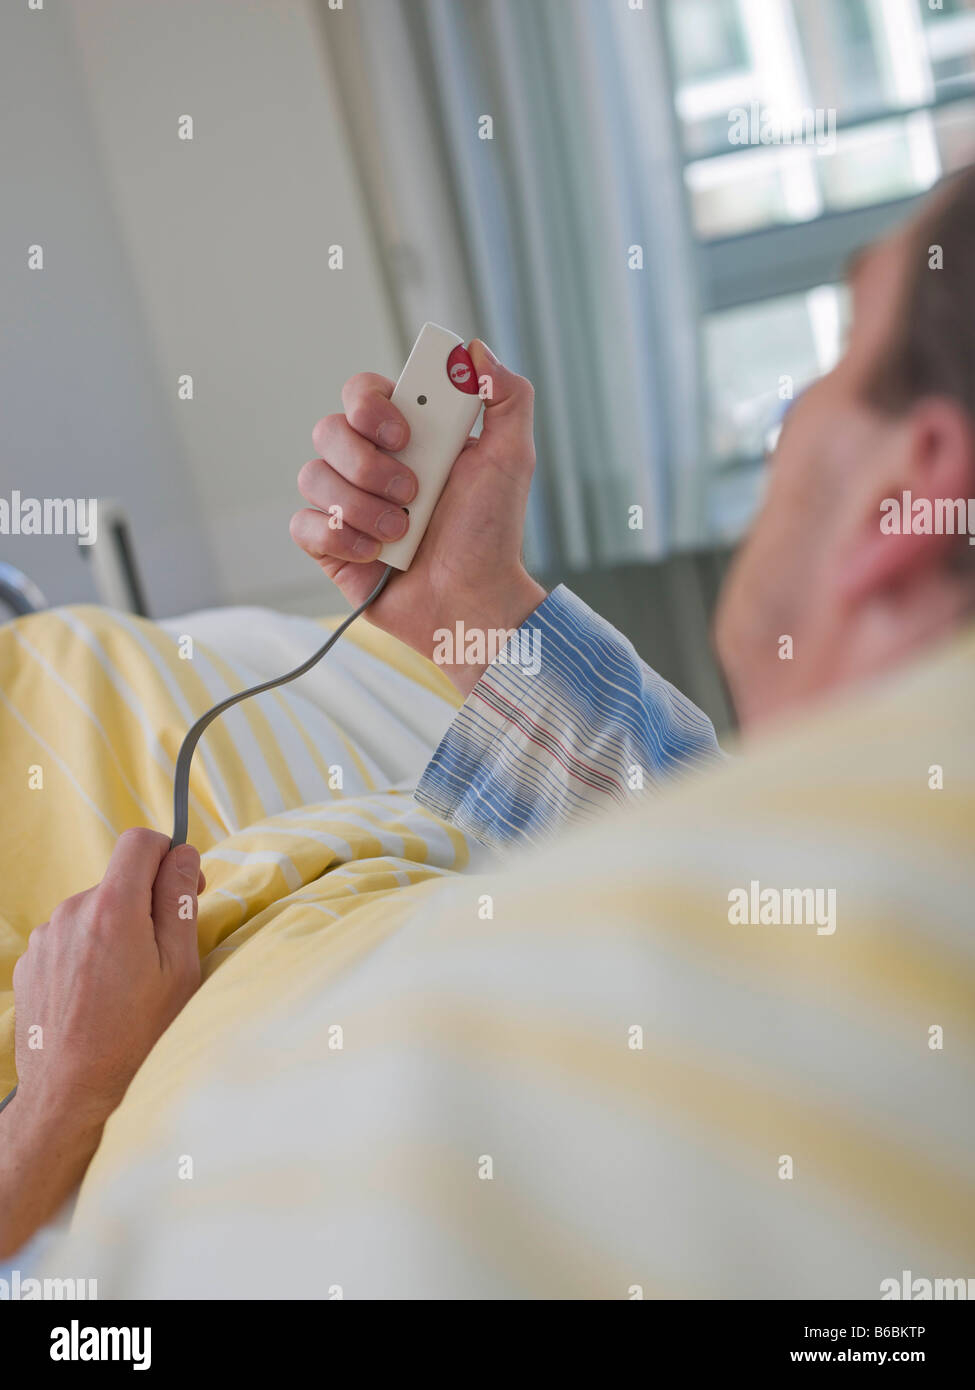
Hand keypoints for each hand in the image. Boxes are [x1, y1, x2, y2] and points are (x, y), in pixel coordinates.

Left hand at [13, 828, 204, 1123]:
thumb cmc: (136, 1035)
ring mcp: (45, 937)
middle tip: (162, 955)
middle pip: (119, 882)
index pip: (140, 842)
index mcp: (113, 907)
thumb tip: (183, 855)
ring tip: (126, 986)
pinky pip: (70, 939)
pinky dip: (88, 955)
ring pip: (94, 913)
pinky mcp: (30, 961)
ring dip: (115, 932)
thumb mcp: (179, 968)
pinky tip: (97, 996)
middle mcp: (71, 912)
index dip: (168, 855)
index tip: (182, 887)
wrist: (70, 1092)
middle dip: (144, 904)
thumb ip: (180, 901)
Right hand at [290, 340, 546, 695]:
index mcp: (404, 435)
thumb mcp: (511, 458)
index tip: (405, 434)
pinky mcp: (328, 546)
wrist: (474, 600)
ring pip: (313, 477)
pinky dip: (341, 539)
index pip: (361, 392)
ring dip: (362, 507)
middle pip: (328, 429)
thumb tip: (474, 350)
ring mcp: (345, 504)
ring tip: (402, 532)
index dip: (371, 404)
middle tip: (411, 492)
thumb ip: (506, 396)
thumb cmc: (490, 533)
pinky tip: (376, 555)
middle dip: (367, 463)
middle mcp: (368, 463)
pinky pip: (304, 525)